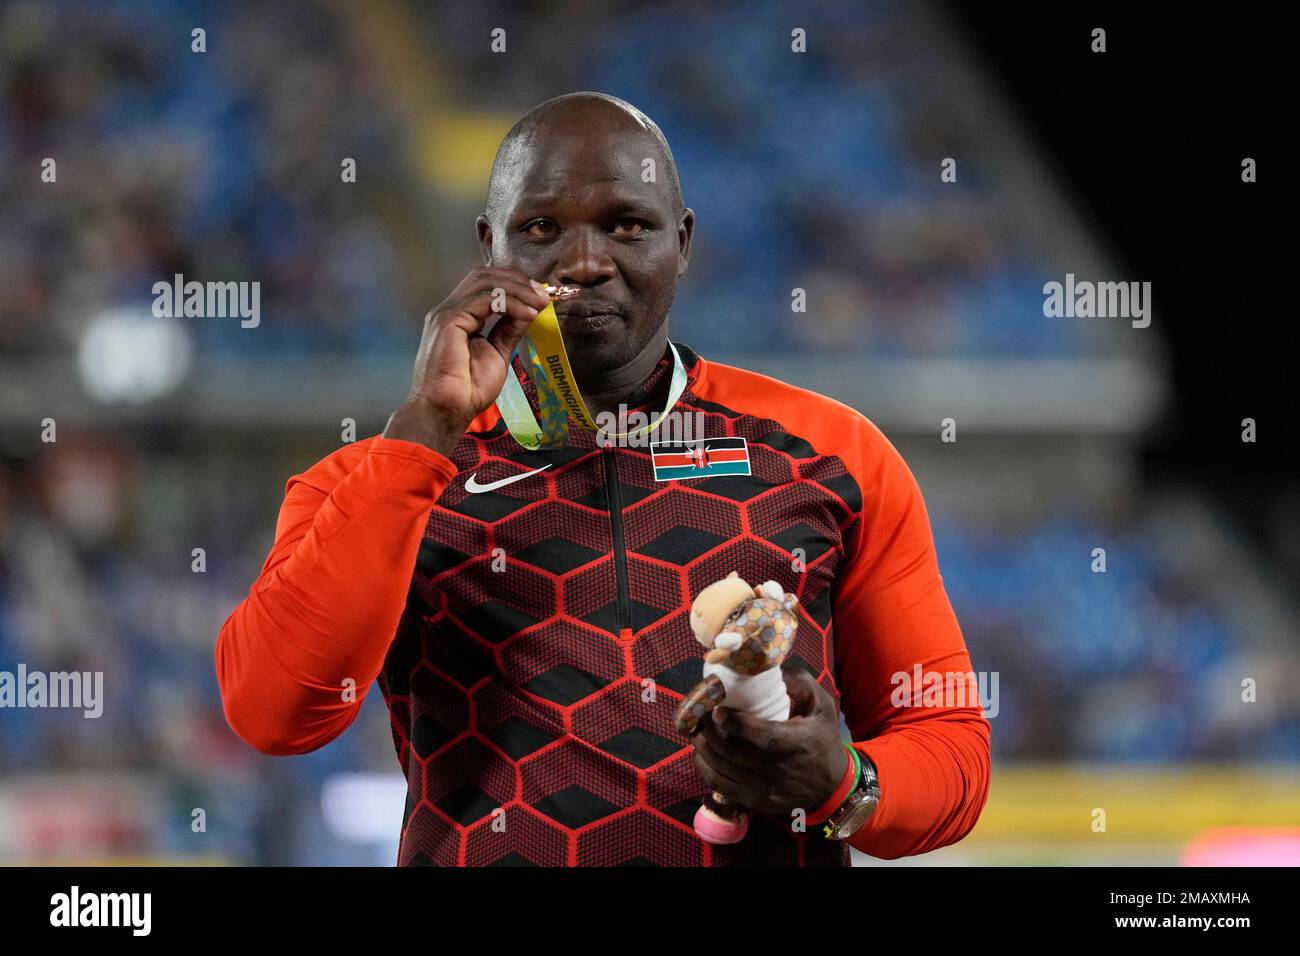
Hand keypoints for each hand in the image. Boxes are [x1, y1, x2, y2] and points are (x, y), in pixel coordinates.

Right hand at [384, 267, 550, 454]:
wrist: (446, 411)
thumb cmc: (468, 390)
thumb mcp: (498, 353)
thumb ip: (509, 330)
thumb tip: (530, 310)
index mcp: (459, 316)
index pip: (486, 284)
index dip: (515, 284)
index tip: (542, 295)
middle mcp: (450, 309)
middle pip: (484, 275)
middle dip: (518, 280)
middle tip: (545, 293)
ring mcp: (447, 313)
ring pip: (485, 282)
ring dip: (518, 289)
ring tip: (541, 301)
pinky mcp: (448, 321)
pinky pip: (485, 300)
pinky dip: (510, 302)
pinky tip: (528, 313)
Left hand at [690, 662, 848, 816]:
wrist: (831, 787)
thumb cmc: (823, 740)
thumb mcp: (822, 707)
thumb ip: (801, 683)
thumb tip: (775, 666)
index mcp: (799, 744)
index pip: (765, 737)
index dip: (738, 724)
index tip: (718, 710)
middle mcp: (780, 771)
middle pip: (734, 752)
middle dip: (709, 731)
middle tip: (699, 712)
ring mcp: (765, 790)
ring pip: (722, 768)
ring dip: (702, 746)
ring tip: (695, 727)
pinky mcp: (755, 802)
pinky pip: (721, 785)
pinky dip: (705, 767)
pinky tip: (701, 751)